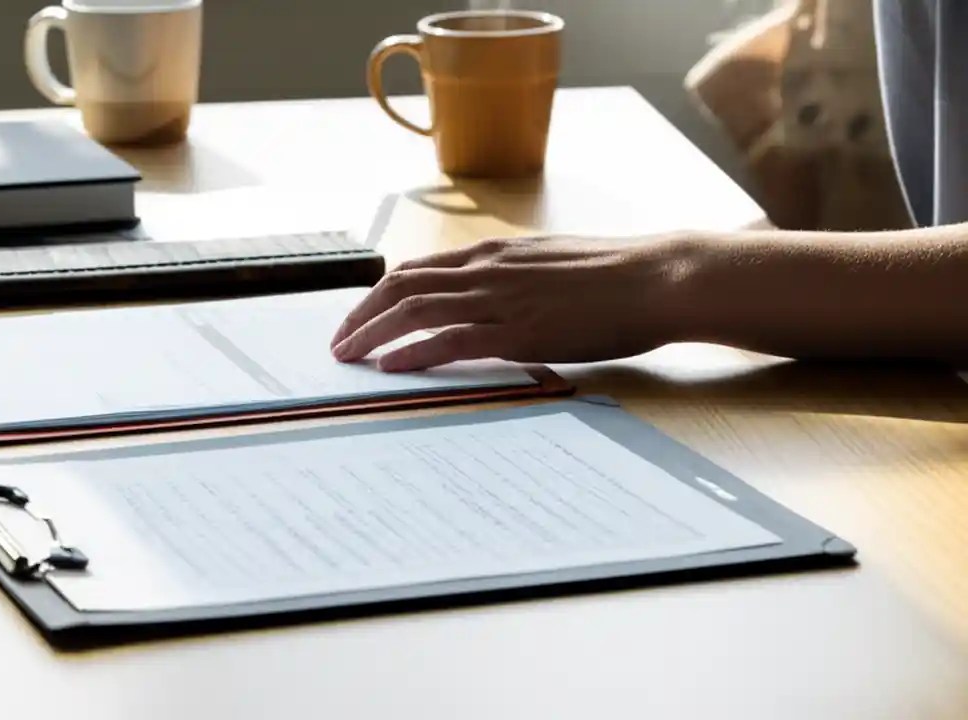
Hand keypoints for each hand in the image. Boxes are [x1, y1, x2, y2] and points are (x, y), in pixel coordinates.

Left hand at [329, 235, 691, 370]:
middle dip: (362, 314)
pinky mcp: (517, 330)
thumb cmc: (617, 276)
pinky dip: (412, 352)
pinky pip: (449, 339)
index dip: (381, 293)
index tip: (360, 315)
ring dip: (373, 333)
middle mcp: (487, 270)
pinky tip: (389, 366)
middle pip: (402, 285)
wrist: (657, 277)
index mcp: (494, 254)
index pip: (419, 269)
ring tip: (347, 356)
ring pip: (415, 310)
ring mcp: (500, 298)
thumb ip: (516, 279)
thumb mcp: (552, 265)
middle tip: (339, 341)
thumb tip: (497, 301)